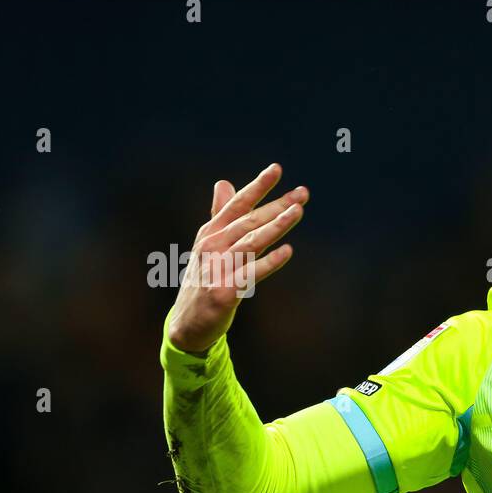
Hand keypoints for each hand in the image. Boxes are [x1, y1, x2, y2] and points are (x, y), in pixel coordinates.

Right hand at [167, 163, 307, 354]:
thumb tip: (224, 183)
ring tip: (298, 212)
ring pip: (251, 242)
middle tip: (303, 193)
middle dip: (277, 205)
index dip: (257, 186)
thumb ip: (220, 215)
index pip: (237, 205)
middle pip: (249, 221)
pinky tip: (288, 251)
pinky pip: (251, 274)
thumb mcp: (209, 245)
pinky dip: (269, 262)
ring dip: (276, 225)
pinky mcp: (225, 292)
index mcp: (211, 234)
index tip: (277, 169)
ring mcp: (218, 269)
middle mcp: (213, 247)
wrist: (187, 323)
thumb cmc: (205, 280)